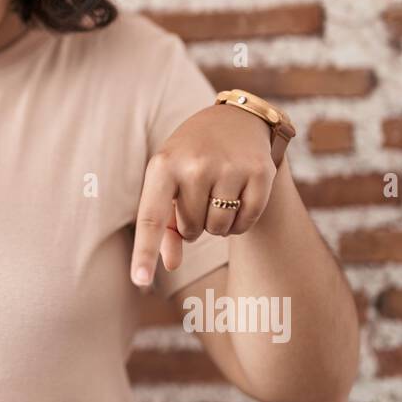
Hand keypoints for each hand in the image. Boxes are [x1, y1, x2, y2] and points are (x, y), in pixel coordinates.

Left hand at [130, 103, 276, 289]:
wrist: (235, 120)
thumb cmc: (191, 159)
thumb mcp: (168, 181)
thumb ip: (164, 226)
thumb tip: (169, 265)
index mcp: (163, 165)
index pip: (151, 217)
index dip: (144, 252)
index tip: (140, 281)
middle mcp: (195, 164)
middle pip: (191, 229)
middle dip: (194, 223)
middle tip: (199, 194)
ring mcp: (230, 167)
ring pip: (219, 230)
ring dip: (218, 224)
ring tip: (218, 194)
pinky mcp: (261, 172)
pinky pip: (246, 223)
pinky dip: (241, 221)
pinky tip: (238, 196)